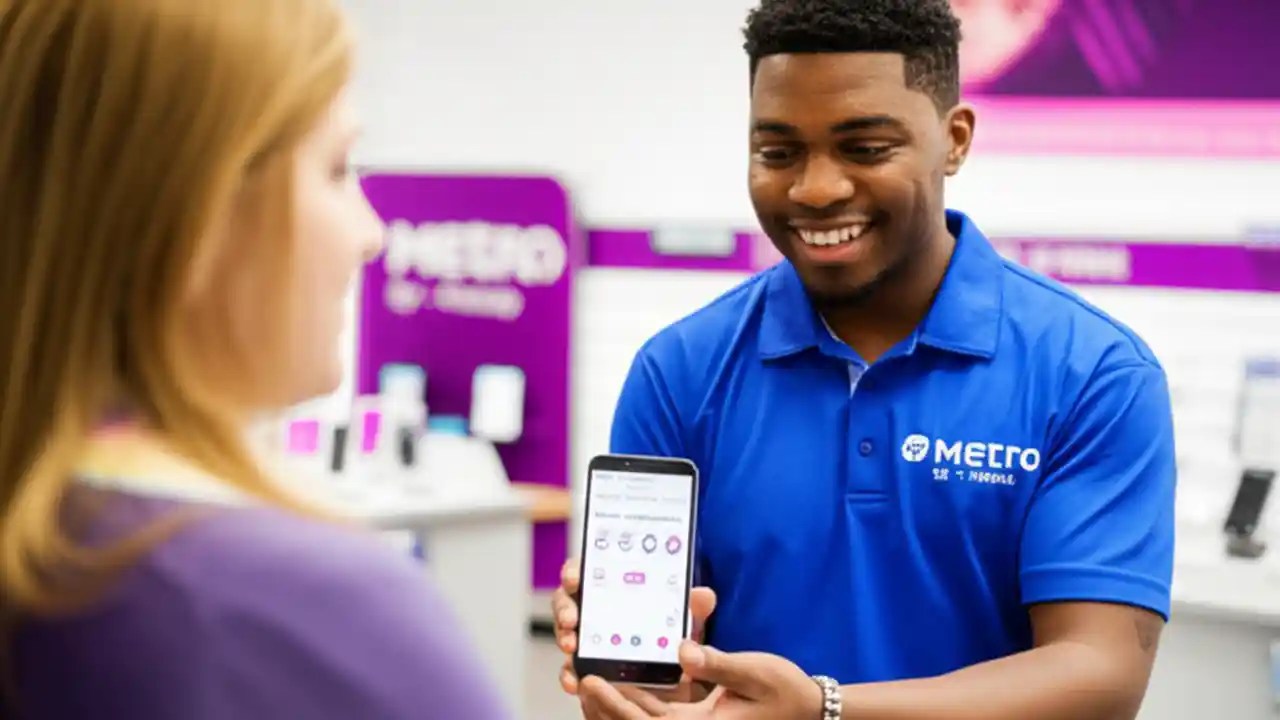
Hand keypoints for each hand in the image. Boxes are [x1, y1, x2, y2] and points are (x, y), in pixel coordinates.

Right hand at [551, 559, 716, 699]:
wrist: (674, 674)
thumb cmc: (671, 634)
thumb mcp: (684, 620)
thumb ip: (694, 608)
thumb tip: (703, 596)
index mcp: (612, 587)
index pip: (586, 570)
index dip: (575, 571)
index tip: (575, 577)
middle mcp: (594, 610)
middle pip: (567, 600)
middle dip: (564, 608)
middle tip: (571, 618)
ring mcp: (588, 638)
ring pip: (565, 633)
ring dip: (564, 637)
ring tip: (573, 646)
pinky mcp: (588, 665)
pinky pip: (571, 668)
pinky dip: (569, 674)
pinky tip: (575, 679)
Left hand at [578, 641, 824, 719]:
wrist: (809, 709)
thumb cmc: (786, 691)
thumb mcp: (755, 673)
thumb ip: (717, 664)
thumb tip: (682, 651)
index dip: (615, 705)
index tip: (591, 681)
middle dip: (603, 703)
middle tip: (576, 674)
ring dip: (615, 703)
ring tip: (587, 675)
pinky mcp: (695, 719)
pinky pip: (657, 713)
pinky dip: (636, 699)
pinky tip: (621, 676)